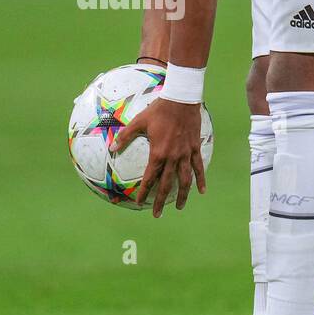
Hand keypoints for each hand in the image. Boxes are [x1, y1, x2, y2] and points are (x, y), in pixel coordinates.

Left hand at [112, 97, 206, 217]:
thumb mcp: (138, 121)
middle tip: (157, 214)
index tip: (140, 202)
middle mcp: (173, 157)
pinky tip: (202, 191)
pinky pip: (198, 167)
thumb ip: (125, 136)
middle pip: (167, 185)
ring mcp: (185, 154)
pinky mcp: (195, 148)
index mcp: (158, 153)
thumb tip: (111, 148)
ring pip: (185, 180)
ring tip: (180, 207)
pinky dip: (200, 180)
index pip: (150, 178)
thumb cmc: (158, 110)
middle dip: (161, 201)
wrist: (181, 100)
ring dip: (183, 196)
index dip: (144, 191)